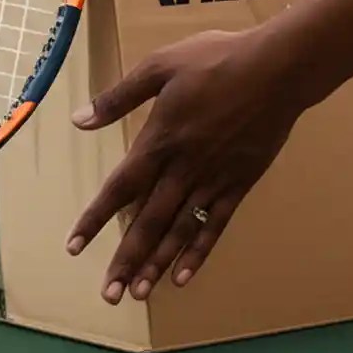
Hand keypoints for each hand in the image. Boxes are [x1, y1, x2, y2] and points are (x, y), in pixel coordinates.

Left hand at [65, 27, 319, 304]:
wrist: (278, 68)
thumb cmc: (216, 59)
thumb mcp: (159, 67)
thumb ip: (118, 97)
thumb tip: (79, 120)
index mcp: (160, 140)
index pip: (120, 188)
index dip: (96, 219)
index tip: (74, 246)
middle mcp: (184, 168)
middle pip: (148, 222)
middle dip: (126, 259)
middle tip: (108, 293)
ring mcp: (214, 179)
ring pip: (180, 231)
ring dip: (158, 264)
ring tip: (139, 293)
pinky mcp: (240, 183)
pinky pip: (216, 225)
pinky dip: (198, 251)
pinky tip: (183, 276)